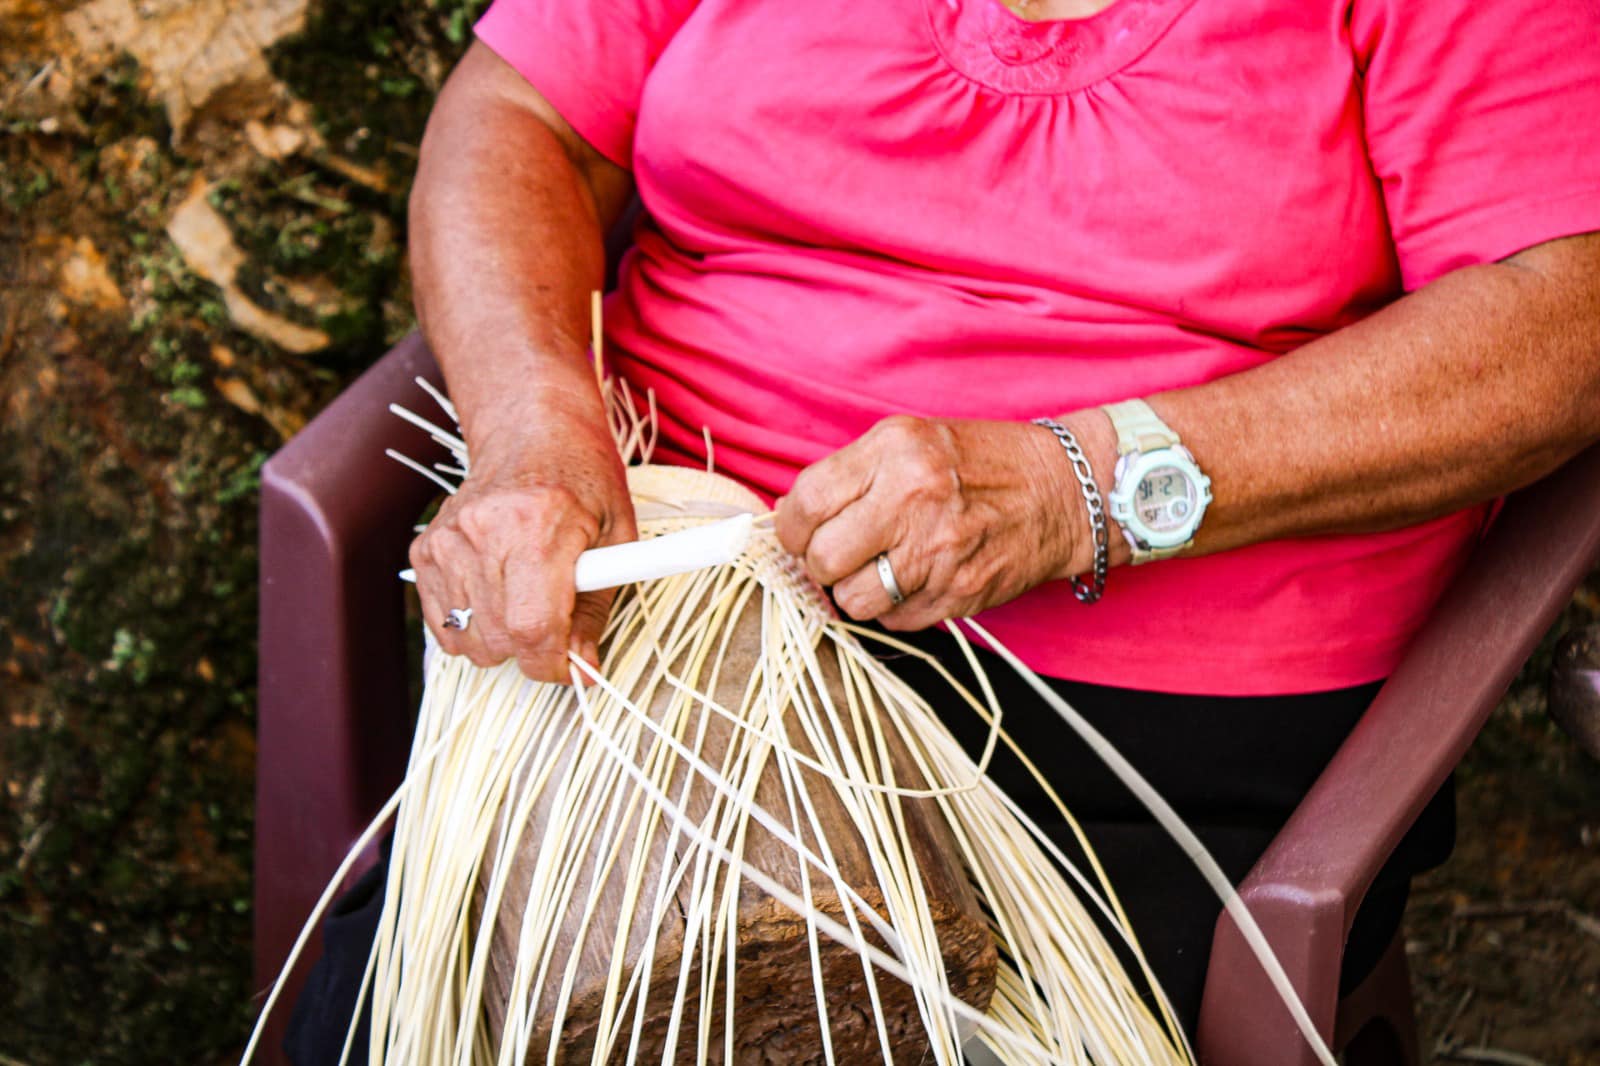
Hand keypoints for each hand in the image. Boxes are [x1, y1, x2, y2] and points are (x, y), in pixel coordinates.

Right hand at [408, 407, 635, 681]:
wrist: (530, 436)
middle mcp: (482, 531)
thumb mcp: (615, 537)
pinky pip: (444, 627)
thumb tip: (582, 669)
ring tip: (528, 599)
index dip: (555, 663)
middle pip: (500, 638)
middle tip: (558, 621)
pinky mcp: (424, 552)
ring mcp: (446, 542)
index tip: (573, 668)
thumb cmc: (582, 482)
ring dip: (504, 640)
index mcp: (538, 524)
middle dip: (535, 650)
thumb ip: (596, 608)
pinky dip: (474, 628)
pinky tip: (499, 596)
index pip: (533, 626)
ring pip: (470, 641)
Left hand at [773, 415, 1091, 629]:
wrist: (1063, 492)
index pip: (807, 502)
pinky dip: (892, 607)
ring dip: (854, 591)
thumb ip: (849, 474)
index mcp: (895, 452)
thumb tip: (786, 517)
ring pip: (851, 600)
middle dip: (820, 563)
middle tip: (838, 554)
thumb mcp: (911, 441)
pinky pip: (891, 620)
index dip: (790, 527)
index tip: (799, 532)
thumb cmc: (981, 463)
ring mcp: (938, 553)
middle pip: (823, 558)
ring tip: (879, 568)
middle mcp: (914, 500)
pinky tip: (913, 580)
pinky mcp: (958, 595)